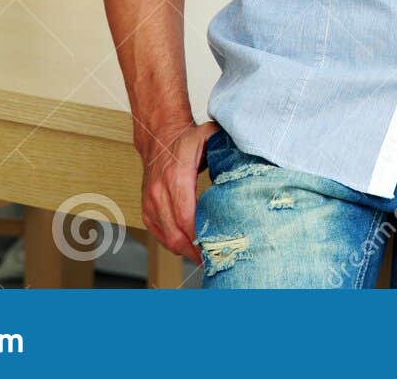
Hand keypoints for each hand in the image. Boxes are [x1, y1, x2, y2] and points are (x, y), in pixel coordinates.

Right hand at [137, 118, 218, 263]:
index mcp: (176, 177)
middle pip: (176, 233)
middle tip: (215, 260)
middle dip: (196, 250)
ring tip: (205, 258)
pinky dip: (173, 244)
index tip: (217, 246)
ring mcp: (150, 202)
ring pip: (166, 238)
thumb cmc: (187, 139)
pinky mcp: (146, 208)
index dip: (201, 236)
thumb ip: (228, 149)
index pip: (187, 216)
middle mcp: (159, 192)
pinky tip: (188, 249)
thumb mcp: (210, 137)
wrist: (159, 136)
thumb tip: (250, 160)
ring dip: (185, 251)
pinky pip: (158, 234)